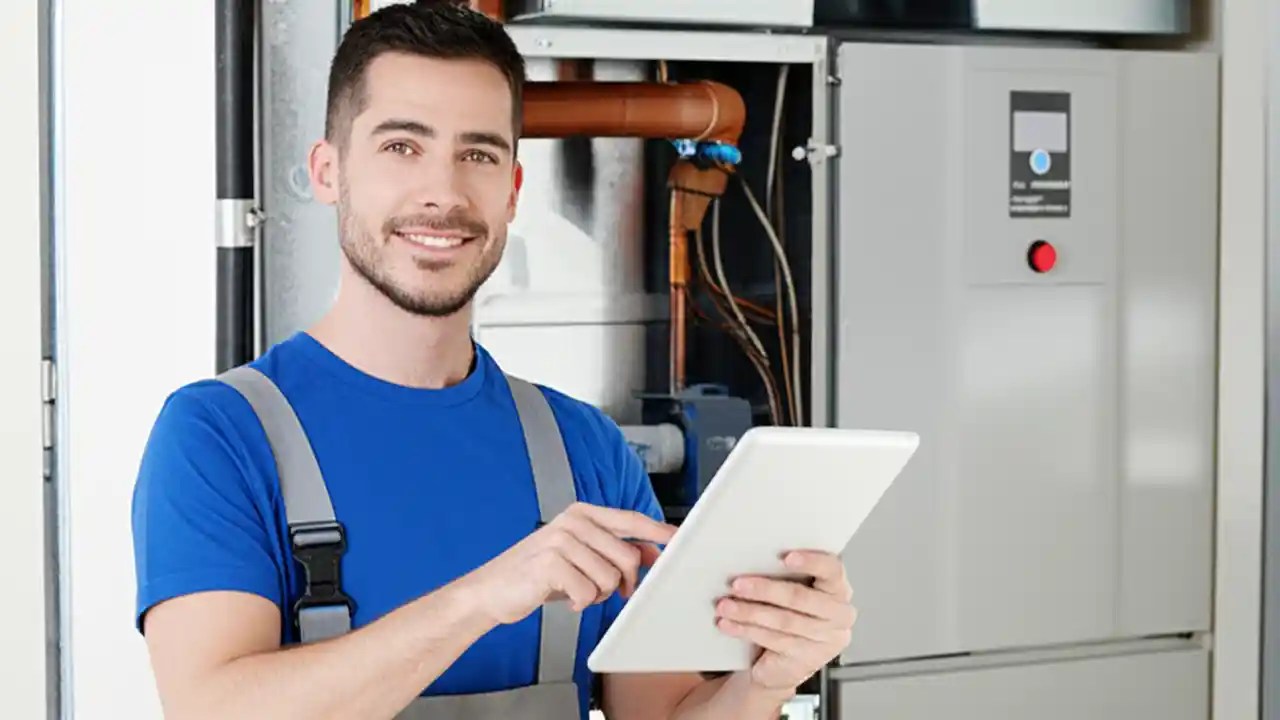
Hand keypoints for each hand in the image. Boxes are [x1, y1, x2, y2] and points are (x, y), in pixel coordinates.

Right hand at [457, 502, 676, 624]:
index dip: (658, 531)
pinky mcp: (550, 562)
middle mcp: (573, 521)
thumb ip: (614, 551)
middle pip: (627, 555)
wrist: (492, 590)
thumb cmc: (538, 575)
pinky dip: (581, 603)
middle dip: (623, 582)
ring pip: (610, 577)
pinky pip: (588, 592)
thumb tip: (653, 553)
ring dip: (598, 594)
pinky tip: (567, 600)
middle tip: (607, 593)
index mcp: (582, 514)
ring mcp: (560, 539)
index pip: (631, 520)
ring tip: (577, 591)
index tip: (680, 539)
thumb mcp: (581, 559)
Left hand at [714, 551, 856, 693]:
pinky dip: (746, 630)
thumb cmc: (789, 614)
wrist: (784, 662)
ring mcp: (827, 640)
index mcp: (838, 589)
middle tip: (737, 584)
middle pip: (802, 598)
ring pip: (784, 621)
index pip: (832, 569)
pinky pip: (774, 641)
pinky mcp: (807, 660)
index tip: (786, 557)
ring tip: (725, 605)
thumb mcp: (793, 591)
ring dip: (750, 612)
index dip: (811, 562)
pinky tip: (729, 624)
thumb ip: (784, 575)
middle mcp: (839, 614)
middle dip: (766, 590)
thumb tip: (751, 558)